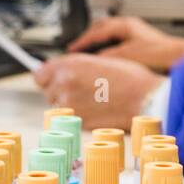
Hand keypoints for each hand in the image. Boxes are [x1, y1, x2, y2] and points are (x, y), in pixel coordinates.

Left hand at [33, 54, 160, 130]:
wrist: (144, 99)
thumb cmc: (130, 78)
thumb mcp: (98, 60)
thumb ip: (74, 65)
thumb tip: (60, 70)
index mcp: (68, 66)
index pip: (39, 75)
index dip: (48, 77)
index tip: (52, 79)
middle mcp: (65, 85)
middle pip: (48, 92)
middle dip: (61, 91)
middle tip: (82, 89)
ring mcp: (70, 106)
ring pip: (58, 108)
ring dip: (70, 105)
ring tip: (92, 99)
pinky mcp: (79, 122)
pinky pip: (72, 119)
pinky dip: (80, 116)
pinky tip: (97, 109)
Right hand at [66, 15, 183, 70]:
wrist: (179, 57)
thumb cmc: (159, 53)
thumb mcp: (127, 54)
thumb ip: (108, 55)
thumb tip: (94, 58)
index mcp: (124, 25)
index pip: (96, 31)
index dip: (82, 41)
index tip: (71, 49)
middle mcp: (129, 26)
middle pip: (101, 29)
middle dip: (88, 38)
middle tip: (76, 48)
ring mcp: (135, 33)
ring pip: (109, 35)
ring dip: (98, 43)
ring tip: (88, 53)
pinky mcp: (139, 43)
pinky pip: (117, 42)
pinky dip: (107, 49)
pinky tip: (106, 59)